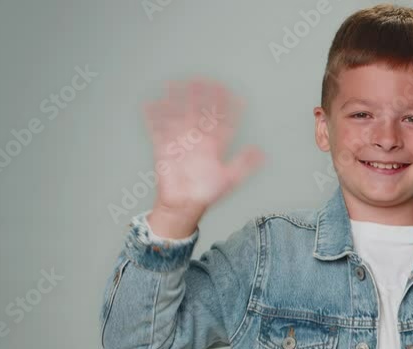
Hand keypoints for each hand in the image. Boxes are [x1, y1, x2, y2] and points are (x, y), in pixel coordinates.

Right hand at [143, 78, 263, 217]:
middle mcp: (198, 140)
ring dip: (176, 102)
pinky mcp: (165, 149)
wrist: (184, 205)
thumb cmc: (206, 193)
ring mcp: (181, 142)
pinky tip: (151, 105)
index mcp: (214, 145)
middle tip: (200, 79)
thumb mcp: (230, 179)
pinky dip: (153, 119)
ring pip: (178, 117)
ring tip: (173, 85)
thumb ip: (244, 164)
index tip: (230, 92)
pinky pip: (158, 131)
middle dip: (200, 96)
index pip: (221, 121)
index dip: (226, 107)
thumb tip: (261, 153)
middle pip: (198, 113)